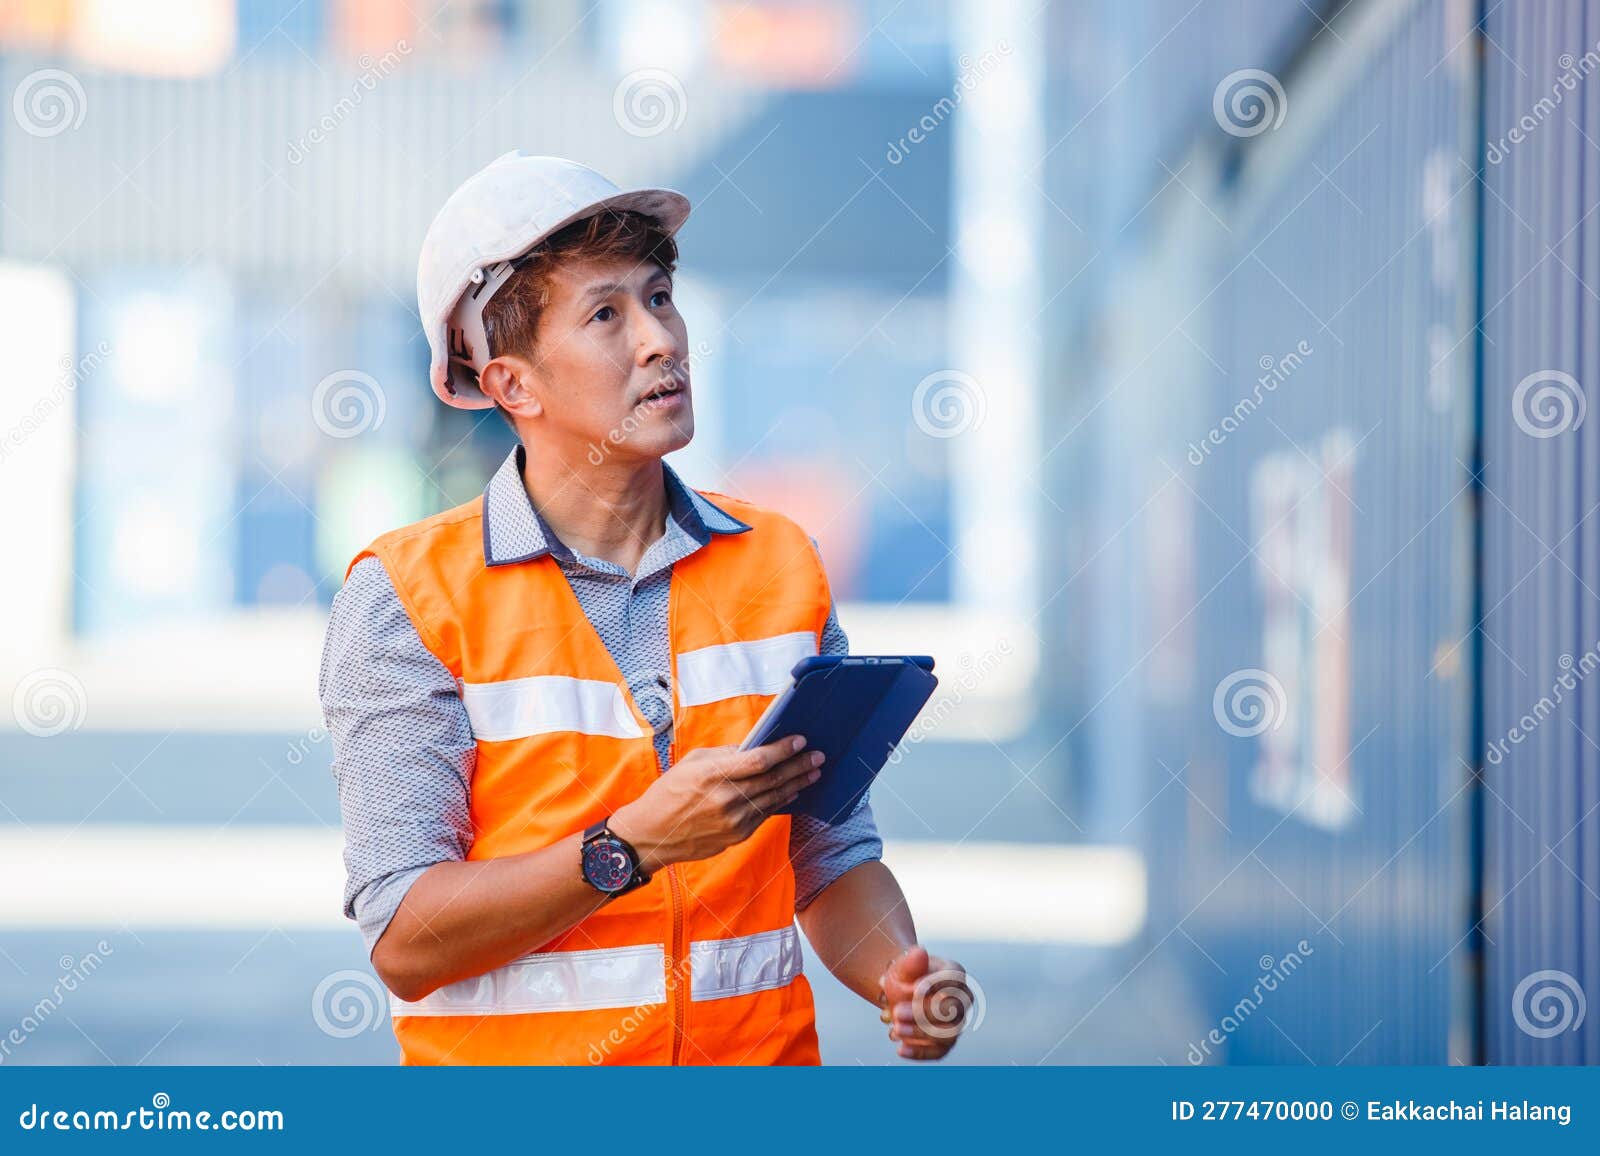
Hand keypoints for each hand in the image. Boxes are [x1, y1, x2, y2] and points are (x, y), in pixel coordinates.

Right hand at [610, 736, 822, 872]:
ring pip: (774, 798)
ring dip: (797, 784)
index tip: (801, 740)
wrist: (651, 835)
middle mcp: (726, 799)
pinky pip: (764, 814)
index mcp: (713, 774)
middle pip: (773, 779)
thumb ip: (724, 754)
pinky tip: (792, 791)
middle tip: (818, 756)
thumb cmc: (669, 792)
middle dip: (799, 766)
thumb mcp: (691, 763)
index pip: (758, 760)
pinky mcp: (737, 836)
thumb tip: (753, 747)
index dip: (783, 750)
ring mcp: (733, 821)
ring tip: (813, 772)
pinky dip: (780, 801)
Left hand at [879, 944, 971, 1060]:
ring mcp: (956, 1023)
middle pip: (952, 1010)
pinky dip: (920, 1052)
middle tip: (897, 1012)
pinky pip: (939, 1052)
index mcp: (955, 975)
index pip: (953, 980)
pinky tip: (900, 1049)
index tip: (915, 988)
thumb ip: (911, 961)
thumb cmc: (905, 975)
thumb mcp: (904, 965)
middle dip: (924, 1013)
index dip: (936, 985)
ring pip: (948, 1034)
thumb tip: (920, 952)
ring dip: (921, 1033)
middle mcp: (961, 1000)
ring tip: (896, 1029)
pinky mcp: (946, 1043)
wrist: (899, 991)